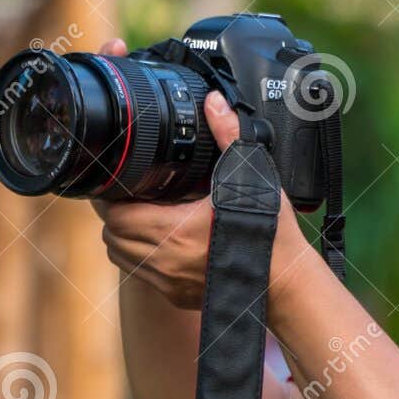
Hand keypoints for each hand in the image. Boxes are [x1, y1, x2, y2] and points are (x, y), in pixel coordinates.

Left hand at [91, 38, 309, 309]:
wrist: (286, 281)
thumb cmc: (268, 230)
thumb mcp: (249, 174)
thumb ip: (227, 135)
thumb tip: (214, 102)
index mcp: (173, 229)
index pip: (115, 215)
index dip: (112, 197)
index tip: (122, 183)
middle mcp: (164, 260)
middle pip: (112, 236)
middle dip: (116, 214)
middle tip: (131, 195)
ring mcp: (168, 281)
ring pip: (121, 257)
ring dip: (124, 237)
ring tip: (143, 216)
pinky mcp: (176, 295)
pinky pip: (142, 276)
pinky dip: (141, 257)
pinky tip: (162, 241)